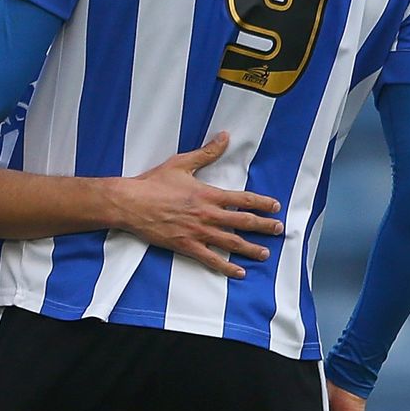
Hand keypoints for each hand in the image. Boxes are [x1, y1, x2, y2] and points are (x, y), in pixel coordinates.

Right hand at [108, 132, 282, 277]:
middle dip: (265, 227)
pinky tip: (239, 273)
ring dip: (251, 249)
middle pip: (244, 222)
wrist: (129, 203)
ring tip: (266, 253)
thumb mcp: (181, 164)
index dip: (262, 203)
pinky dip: (226, 267)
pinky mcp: (186, 246)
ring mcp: (198, 232)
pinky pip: (211, 259)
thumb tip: (225, 137)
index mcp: (208, 194)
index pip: (243, 200)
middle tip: (279, 230)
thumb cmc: (152, 183)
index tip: (275, 207)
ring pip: (232, 243)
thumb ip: (206, 153)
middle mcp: (207, 214)